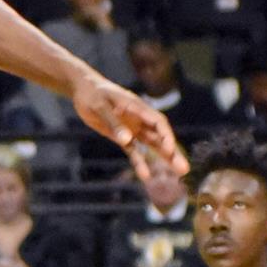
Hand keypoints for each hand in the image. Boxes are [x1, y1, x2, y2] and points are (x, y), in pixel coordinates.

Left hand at [71, 72, 188, 183]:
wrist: (82, 89)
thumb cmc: (92, 93)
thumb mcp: (100, 106)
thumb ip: (114, 122)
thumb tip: (127, 140)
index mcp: (137, 107)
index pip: (158, 122)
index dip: (165, 135)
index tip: (168, 149)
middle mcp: (139, 119)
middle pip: (160, 136)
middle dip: (172, 152)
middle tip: (185, 169)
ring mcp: (132, 128)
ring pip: (152, 145)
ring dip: (164, 158)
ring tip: (180, 173)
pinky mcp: (122, 136)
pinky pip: (134, 151)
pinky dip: (139, 162)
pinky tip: (145, 176)